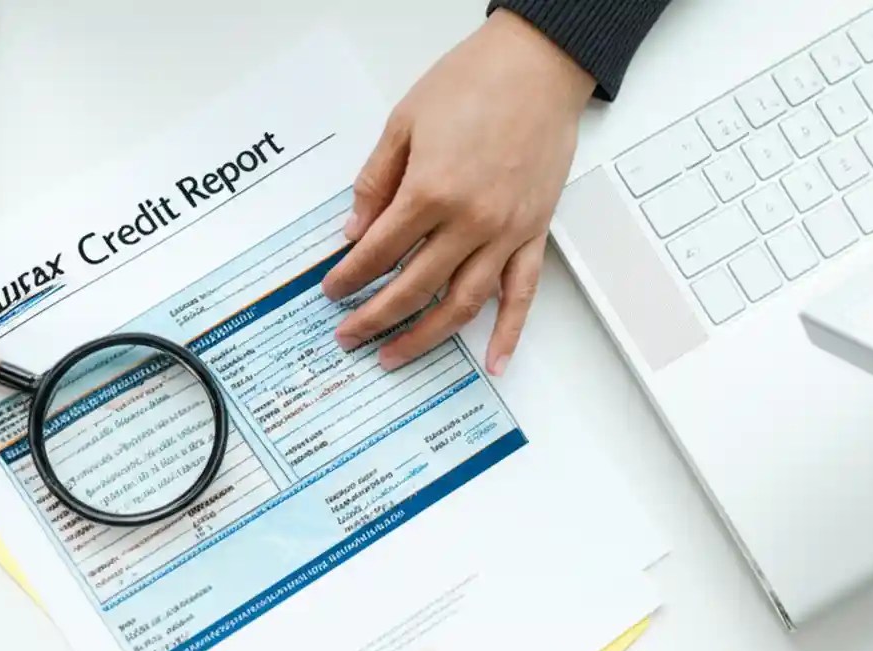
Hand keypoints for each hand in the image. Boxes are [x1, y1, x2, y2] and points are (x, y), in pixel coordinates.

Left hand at [322, 9, 594, 375]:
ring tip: (395, 356)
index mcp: (430, 192)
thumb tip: (355, 230)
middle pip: (412, 288)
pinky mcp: (534, 233)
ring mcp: (505, 233)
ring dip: (425, 337)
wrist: (539, 65)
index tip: (333, 291)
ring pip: (461, 305)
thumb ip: (376, 182)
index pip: (377, 252)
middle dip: (374, 318)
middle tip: (350, 335)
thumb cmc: (474, 83)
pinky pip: (521, 295)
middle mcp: (469, 221)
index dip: (349, 277)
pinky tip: (495, 361)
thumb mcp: (404, 123)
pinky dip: (509, 333)